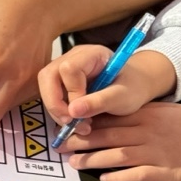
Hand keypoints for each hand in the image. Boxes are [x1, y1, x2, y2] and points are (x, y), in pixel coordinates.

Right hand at [38, 46, 176, 132]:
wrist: (135, 86)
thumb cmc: (133, 88)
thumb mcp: (123, 97)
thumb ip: (100, 102)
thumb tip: (72, 111)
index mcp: (92, 54)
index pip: (69, 69)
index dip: (71, 92)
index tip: (84, 112)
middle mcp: (73, 57)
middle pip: (48, 76)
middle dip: (55, 103)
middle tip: (70, 123)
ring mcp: (64, 68)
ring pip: (45, 87)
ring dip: (56, 110)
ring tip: (77, 126)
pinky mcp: (61, 81)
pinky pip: (50, 95)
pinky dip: (59, 111)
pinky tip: (76, 121)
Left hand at [60, 102, 180, 180]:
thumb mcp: (170, 113)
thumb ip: (144, 114)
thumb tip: (119, 117)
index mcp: (148, 115)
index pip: (110, 117)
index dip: (86, 123)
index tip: (68, 127)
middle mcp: (148, 131)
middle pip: (106, 135)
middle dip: (80, 141)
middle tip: (60, 146)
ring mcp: (155, 152)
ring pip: (115, 155)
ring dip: (92, 159)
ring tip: (75, 163)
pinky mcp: (163, 172)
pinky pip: (135, 175)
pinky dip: (118, 177)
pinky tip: (105, 179)